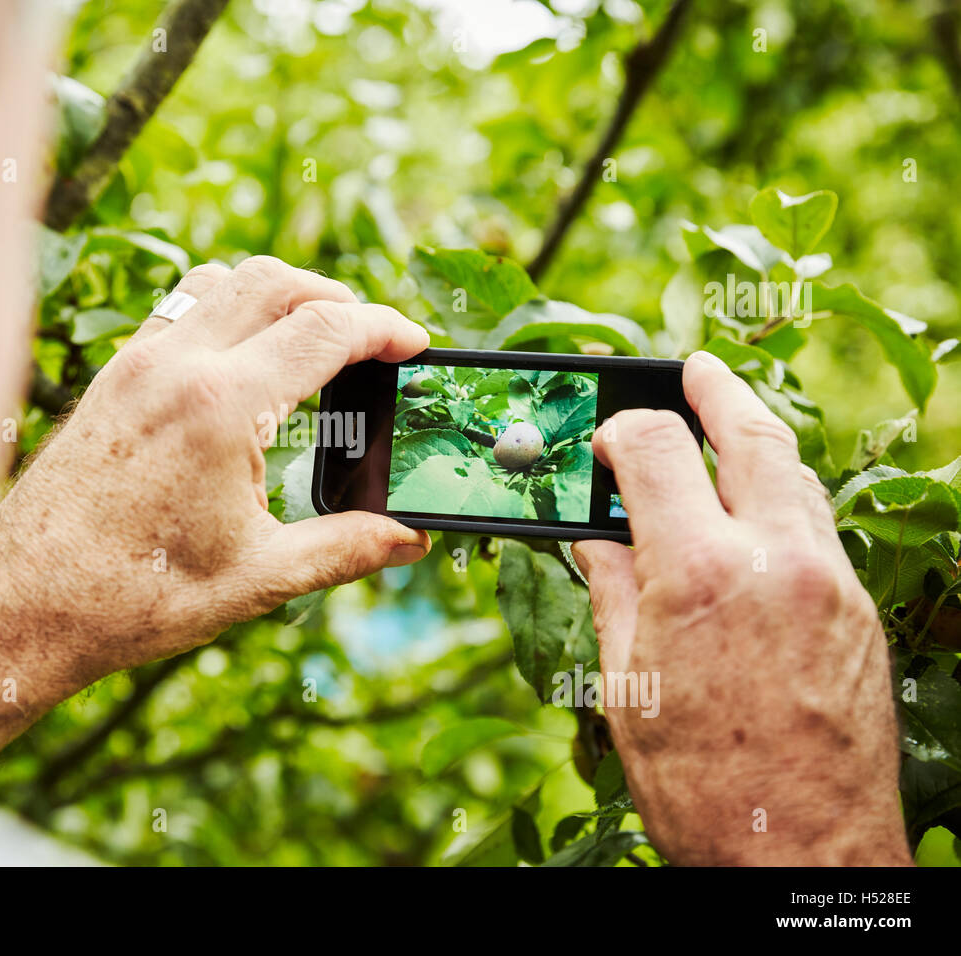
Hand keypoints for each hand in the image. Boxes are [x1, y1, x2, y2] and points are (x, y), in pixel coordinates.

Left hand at [0, 256, 430, 782]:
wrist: (19, 606)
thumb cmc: (130, 598)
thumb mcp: (258, 577)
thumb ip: (346, 548)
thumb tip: (409, 539)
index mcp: (221, 407)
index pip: (325, 329)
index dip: (385, 329)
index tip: (415, 345)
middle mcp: (175, 364)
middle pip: (278, 280)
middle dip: (339, 299)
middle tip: (374, 343)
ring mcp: (135, 362)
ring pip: (224, 281)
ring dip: (280, 293)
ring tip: (313, 339)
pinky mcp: (111, 376)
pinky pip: (180, 306)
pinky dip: (228, 308)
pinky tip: (243, 358)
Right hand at [573, 350, 910, 865]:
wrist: (801, 851)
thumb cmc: (698, 780)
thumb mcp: (626, 681)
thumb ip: (611, 590)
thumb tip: (593, 539)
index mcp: (696, 573)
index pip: (653, 450)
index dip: (619, 429)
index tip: (602, 439)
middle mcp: (774, 559)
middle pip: (750, 434)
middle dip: (717, 390)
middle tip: (695, 367)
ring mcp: (828, 581)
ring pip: (798, 473)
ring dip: (760, 436)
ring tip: (731, 420)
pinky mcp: (857, 610)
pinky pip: (819, 523)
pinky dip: (786, 494)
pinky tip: (760, 506)